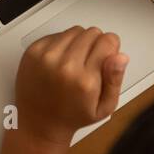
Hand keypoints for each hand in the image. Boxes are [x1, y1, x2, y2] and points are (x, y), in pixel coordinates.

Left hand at [15, 26, 128, 144]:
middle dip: (96, 45)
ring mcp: (46, 57)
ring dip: (79, 42)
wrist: (38, 122)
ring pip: (75, 30)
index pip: (108, 41)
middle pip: (92, 32)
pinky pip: (57, 33)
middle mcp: (65, 66)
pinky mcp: (34, 51)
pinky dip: (62, 43)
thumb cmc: (71, 116)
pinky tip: (60, 61)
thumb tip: (120, 56)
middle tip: (89, 64)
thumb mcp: (103, 108)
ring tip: (75, 62)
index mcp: (85, 80)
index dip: (110, 49)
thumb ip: (115, 80)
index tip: (105, 60)